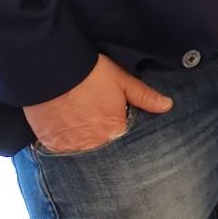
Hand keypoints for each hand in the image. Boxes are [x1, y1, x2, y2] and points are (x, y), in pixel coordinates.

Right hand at [24, 54, 171, 153]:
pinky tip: (62, 123)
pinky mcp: (50, 143)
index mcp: (115, 132)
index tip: (111, 118)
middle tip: (91, 116)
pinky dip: (62, 139)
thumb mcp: (122, 81)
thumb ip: (145, 97)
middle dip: (99, 136)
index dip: (118, 127)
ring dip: (81, 139)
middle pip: (101, 146)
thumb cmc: (90, 73)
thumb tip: (167, 106)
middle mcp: (94, 145)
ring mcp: (70, 146)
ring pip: (80, 149)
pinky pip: (59, 148)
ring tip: (76, 119)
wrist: (52, 69)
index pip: (122, 139)